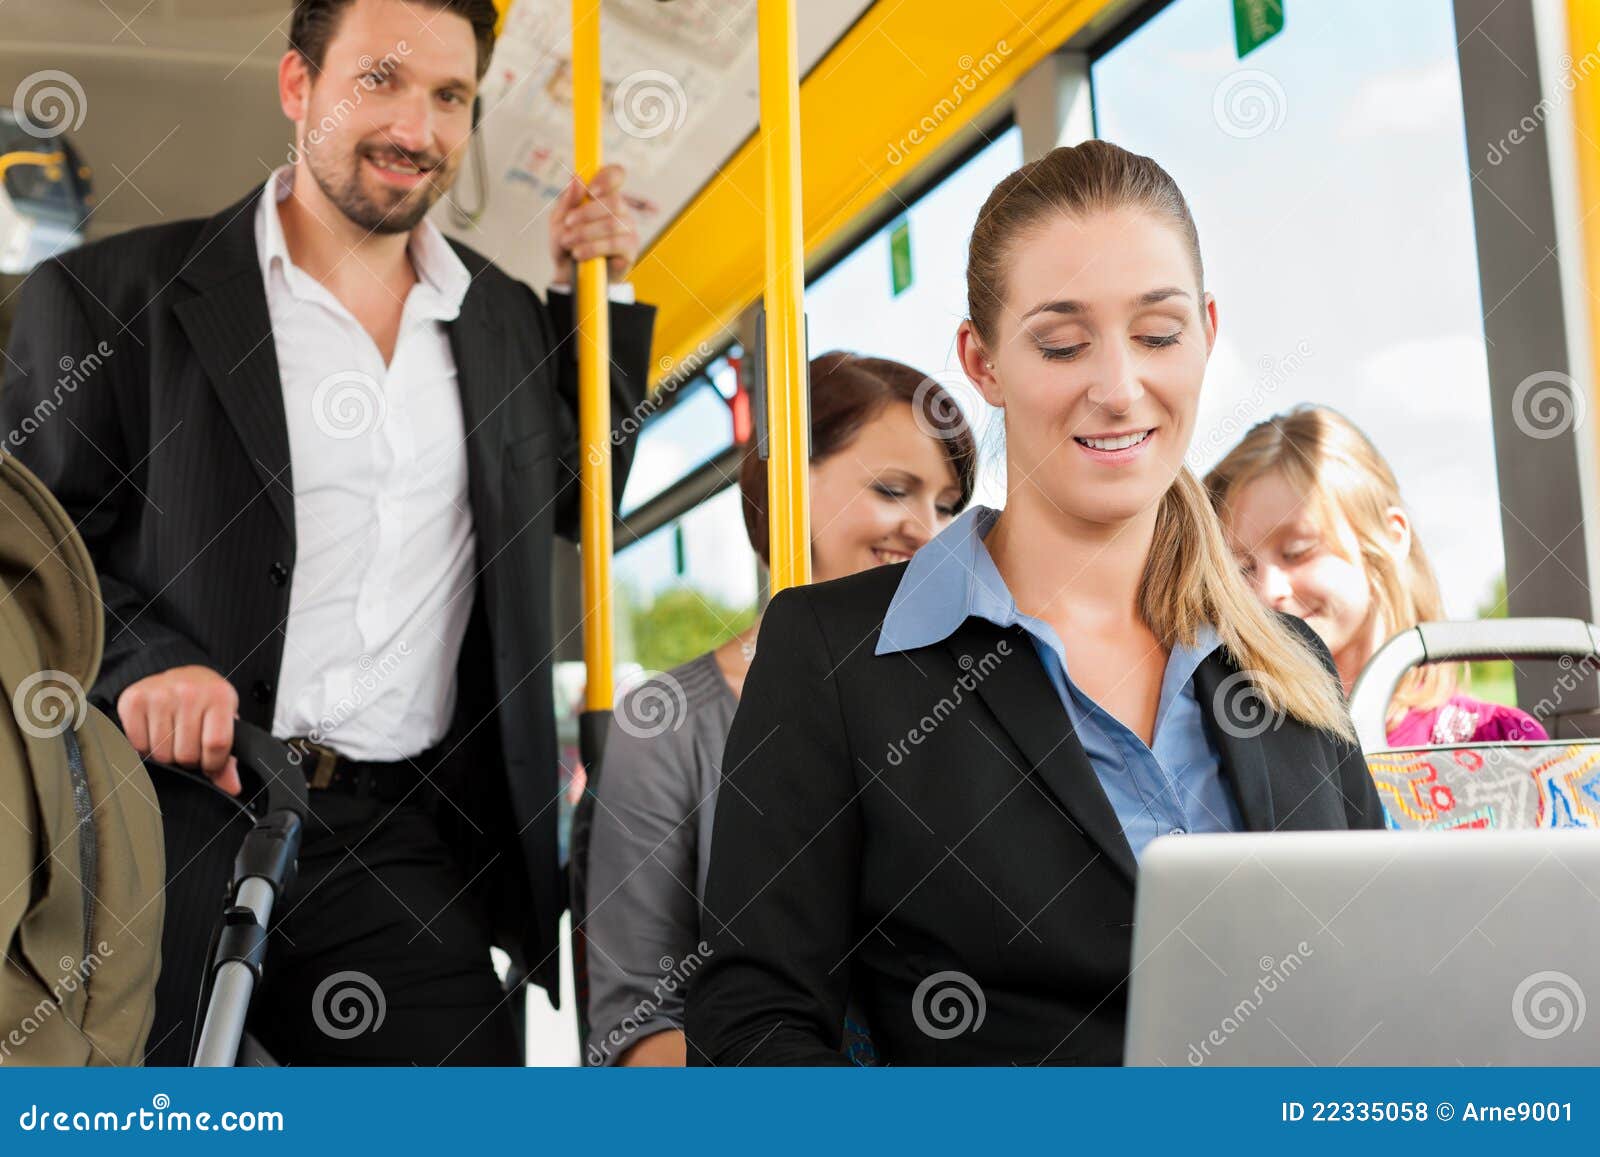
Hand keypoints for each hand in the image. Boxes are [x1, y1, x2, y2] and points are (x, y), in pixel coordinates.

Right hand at [118, 665, 240, 794]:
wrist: (182, 674)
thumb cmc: (207, 702)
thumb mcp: (226, 722)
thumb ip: (229, 757)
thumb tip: (231, 787)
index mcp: (219, 697)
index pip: (216, 745)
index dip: (213, 763)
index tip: (210, 762)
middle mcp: (190, 692)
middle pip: (186, 754)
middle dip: (189, 759)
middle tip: (190, 744)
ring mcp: (160, 694)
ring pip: (161, 753)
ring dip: (167, 754)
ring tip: (173, 737)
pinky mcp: (134, 699)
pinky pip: (137, 744)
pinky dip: (145, 747)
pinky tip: (155, 731)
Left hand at [549, 163, 639, 283]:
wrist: (568, 277)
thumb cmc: (566, 245)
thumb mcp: (558, 221)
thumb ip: (567, 201)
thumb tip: (576, 178)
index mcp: (604, 197)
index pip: (617, 175)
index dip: (606, 178)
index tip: (590, 191)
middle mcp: (621, 212)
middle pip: (614, 201)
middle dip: (587, 213)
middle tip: (568, 224)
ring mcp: (628, 232)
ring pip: (613, 224)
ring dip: (585, 234)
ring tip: (569, 244)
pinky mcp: (630, 253)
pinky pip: (616, 246)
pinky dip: (593, 249)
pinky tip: (580, 255)